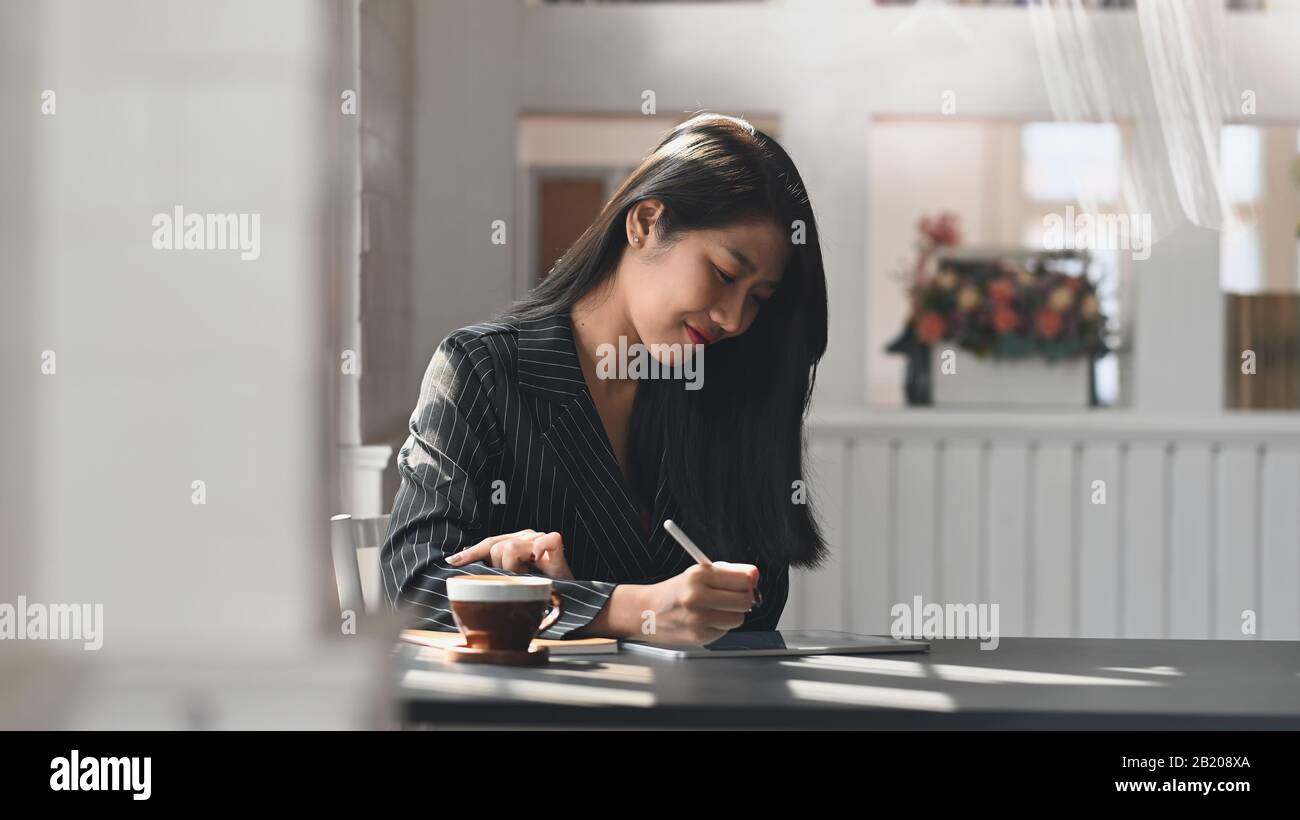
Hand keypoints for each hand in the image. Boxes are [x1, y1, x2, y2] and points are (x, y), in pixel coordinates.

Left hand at [445, 529, 574, 579]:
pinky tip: (540, 558)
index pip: (488, 544)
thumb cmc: (539, 592)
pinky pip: (546, 541)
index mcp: (514, 543)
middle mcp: (526, 538)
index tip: (453, 562)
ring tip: (526, 578)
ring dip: (516, 569)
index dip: (471, 553)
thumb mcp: (512, 584)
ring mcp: (540, 540)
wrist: (569, 601)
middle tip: (515, 580)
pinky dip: (543, 548)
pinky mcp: (556, 546)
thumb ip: (494, 575)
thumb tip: (463, 571)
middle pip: (496, 547)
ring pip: (511, 548)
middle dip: (500, 568)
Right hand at [638, 561, 759, 645]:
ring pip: (738, 618)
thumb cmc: (676, 591)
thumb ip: (729, 572)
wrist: (647, 611)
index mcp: (698, 575)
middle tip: (733, 598)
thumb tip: (755, 575)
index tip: (745, 584)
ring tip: (716, 609)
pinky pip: (725, 631)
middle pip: (744, 600)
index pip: (742, 580)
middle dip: (743, 599)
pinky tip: (705, 620)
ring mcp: (697, 618)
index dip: (747, 583)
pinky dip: (720, 626)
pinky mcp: (698, 636)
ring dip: (732, 614)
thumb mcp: (699, 573)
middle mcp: (697, 596)